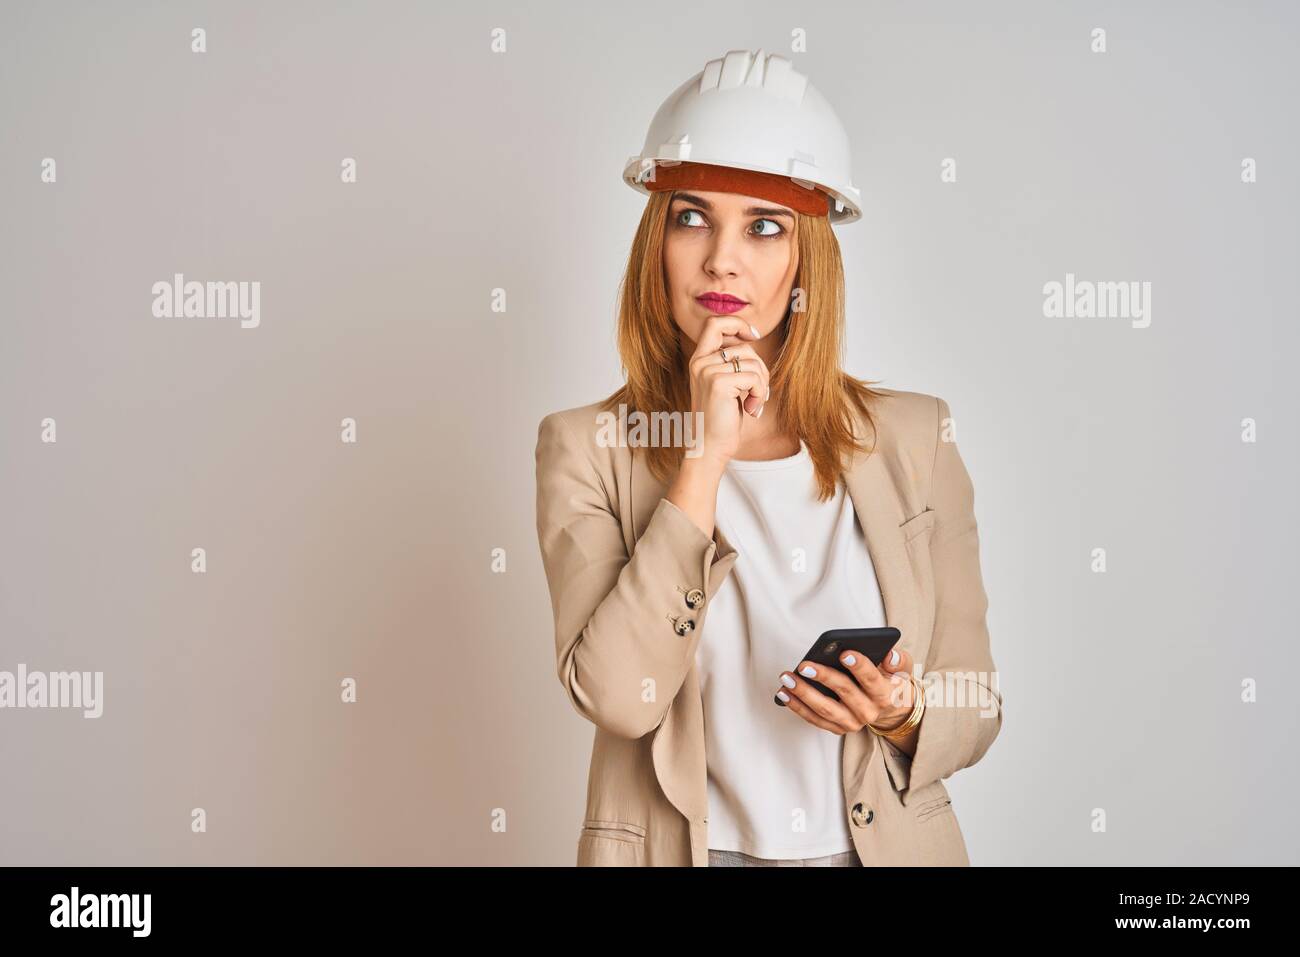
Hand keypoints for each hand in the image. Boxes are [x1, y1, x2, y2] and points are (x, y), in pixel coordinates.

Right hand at [685, 315, 767, 468]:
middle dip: (760, 367)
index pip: (714, 323)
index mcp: (699, 359)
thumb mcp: (725, 383)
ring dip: (762, 384)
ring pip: (752, 362)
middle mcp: (699, 362)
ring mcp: (707, 371)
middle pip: (743, 346)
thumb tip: (751, 336)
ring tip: (754, 402)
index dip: (737, 323)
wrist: (710, 446)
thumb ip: (731, 361)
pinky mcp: (718, 383)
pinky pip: (753, 377)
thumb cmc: (722, 417)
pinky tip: (751, 409)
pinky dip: (760, 394)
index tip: (753, 336)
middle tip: (759, 389)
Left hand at [774, 645, 917, 735]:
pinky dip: (798, 707)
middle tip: (804, 664)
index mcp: (885, 694)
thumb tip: (889, 654)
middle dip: (824, 677)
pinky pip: (815, 719)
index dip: (859, 666)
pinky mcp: (838, 728)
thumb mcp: (902, 668)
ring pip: (826, 709)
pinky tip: (784, 693)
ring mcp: (852, 723)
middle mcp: (869, 712)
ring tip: (787, 677)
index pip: (872, 679)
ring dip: (804, 694)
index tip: (844, 653)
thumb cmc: (890, 680)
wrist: (891, 707)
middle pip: (845, 693)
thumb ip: (899, 660)